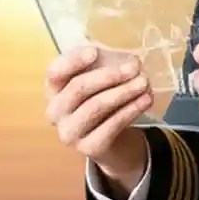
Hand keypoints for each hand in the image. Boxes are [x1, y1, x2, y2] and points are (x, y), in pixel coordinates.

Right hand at [44, 44, 152, 186]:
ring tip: (143, 83)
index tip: (94, 51)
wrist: (107, 137)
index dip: (73, 61)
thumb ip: (104, 64)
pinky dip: (130, 110)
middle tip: (133, 68)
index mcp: (53, 88)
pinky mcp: (89, 148)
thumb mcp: (98, 77)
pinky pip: (111, 125)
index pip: (55, 72)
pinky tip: (145, 100)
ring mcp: (70, 132)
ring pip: (96, 106)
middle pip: (78, 88)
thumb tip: (128, 62)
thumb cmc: (98, 98)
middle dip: (108, 76)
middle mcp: (55, 112)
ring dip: (123, 92)